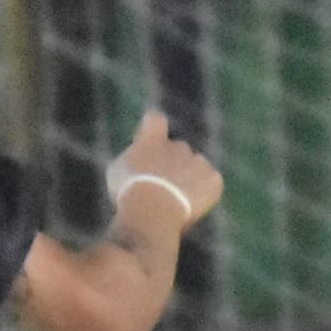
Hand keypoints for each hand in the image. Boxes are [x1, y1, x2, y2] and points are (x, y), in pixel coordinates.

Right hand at [106, 111, 223, 231]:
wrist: (152, 209)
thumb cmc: (128, 193)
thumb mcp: (118, 175)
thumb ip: (130, 163)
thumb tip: (135, 163)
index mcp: (152, 141)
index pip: (155, 121)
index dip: (153, 128)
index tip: (150, 140)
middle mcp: (177, 145)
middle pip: (178, 151)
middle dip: (173, 167)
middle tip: (162, 191)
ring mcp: (198, 161)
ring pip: (196, 168)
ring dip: (189, 181)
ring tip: (176, 204)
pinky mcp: (213, 178)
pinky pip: (211, 184)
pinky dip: (204, 195)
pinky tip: (191, 207)